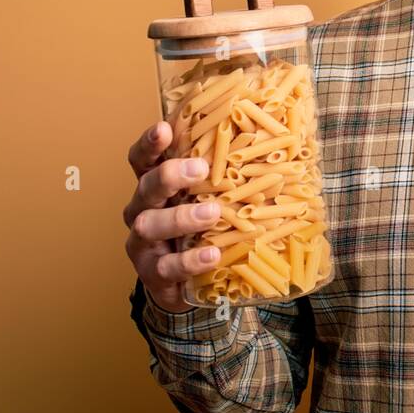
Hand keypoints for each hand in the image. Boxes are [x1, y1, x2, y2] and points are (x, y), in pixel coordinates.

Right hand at [122, 121, 224, 313]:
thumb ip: (222, 176)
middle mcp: (142, 211)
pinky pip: (166, 266)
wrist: (184, 284)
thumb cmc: (199, 229)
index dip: (149, 143)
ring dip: (181, 217)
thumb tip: (271, 143)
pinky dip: (189, 260)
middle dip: (169, 176)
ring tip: (213, 213)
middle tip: (201, 169)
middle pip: (145, 187)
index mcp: (154, 187)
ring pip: (149, 225)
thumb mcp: (206, 199)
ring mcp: (143, 243)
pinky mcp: (152, 274)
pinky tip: (212, 254)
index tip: (164, 128)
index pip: (142, 160)